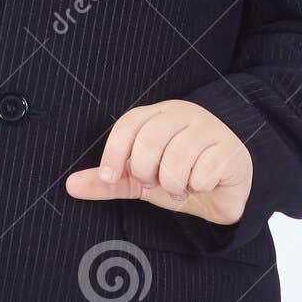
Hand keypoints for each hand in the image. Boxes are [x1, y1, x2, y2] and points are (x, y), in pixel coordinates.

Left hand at [64, 99, 253, 226]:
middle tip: (155, 183)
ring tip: (182, 185)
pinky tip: (204, 183)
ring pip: (176, 161)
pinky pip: (202, 173)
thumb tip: (71, 186)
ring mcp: (208, 129)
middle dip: (147, 173)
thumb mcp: (139, 179)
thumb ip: (108, 182)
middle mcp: (182, 114)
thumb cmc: (179, 174)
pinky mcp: (230, 149)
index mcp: (157, 115)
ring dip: (174, 185)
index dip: (113, 153)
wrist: (225, 187)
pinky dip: (198, 187)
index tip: (109, 177)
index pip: (128, 125)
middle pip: (150, 142)